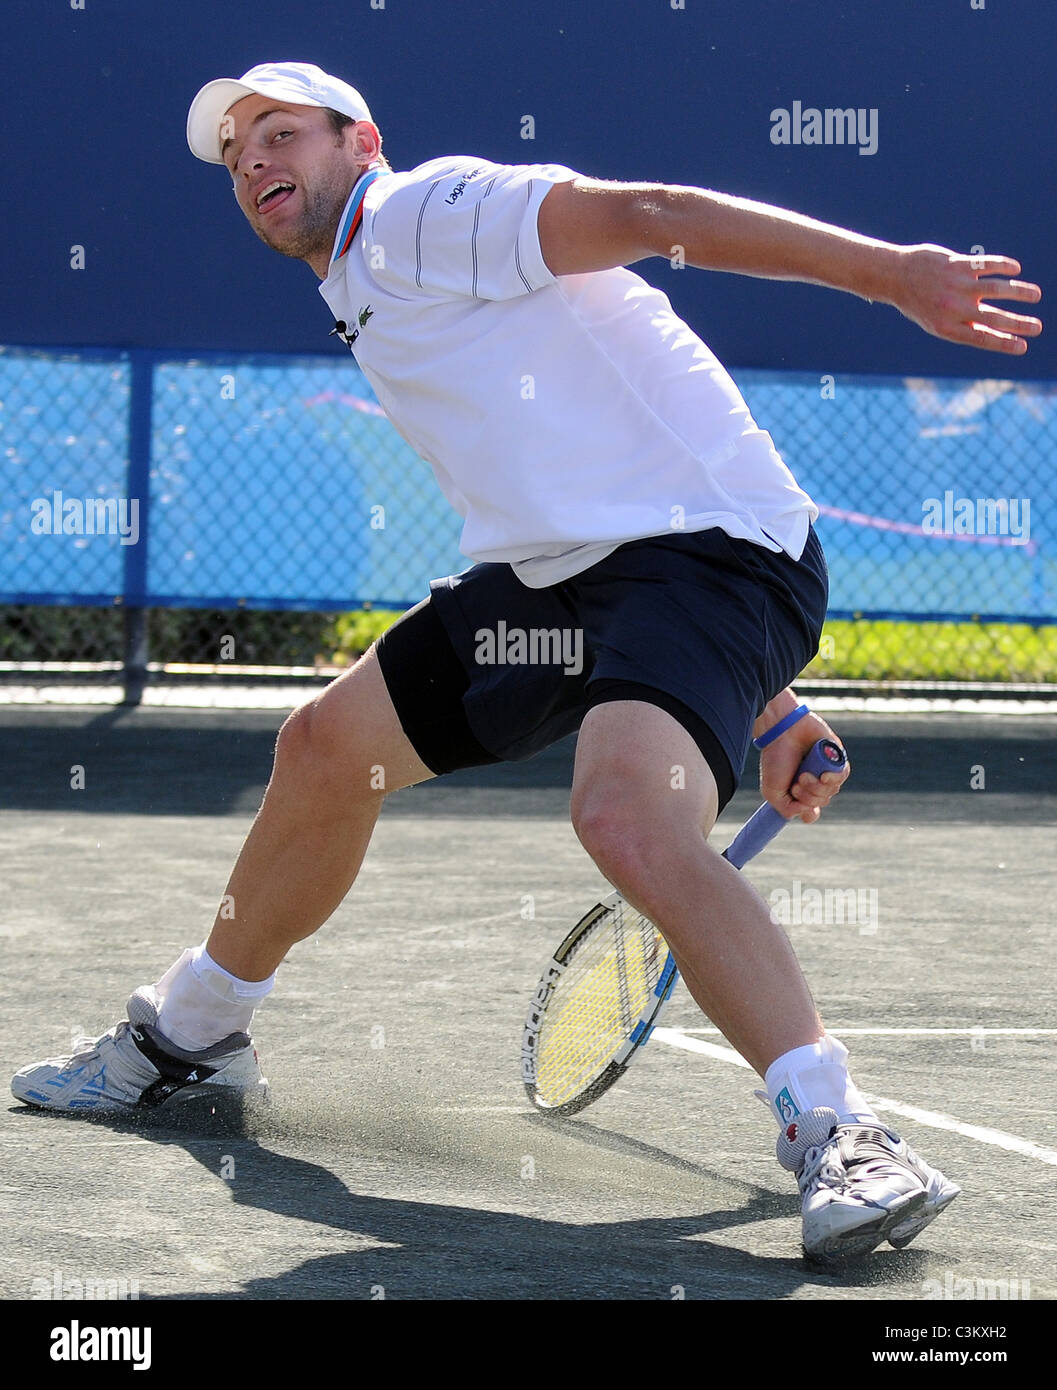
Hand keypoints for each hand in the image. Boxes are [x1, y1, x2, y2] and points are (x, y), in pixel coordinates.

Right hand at [759, 710, 849, 823]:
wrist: (781, 731)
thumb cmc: (775, 757)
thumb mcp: (772, 792)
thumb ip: (787, 809)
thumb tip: (808, 813)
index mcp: (800, 789)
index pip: (811, 812)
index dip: (808, 813)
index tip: (800, 807)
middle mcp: (814, 781)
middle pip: (821, 803)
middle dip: (808, 797)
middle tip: (796, 783)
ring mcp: (826, 769)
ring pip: (831, 791)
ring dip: (816, 787)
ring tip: (803, 774)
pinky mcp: (837, 757)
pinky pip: (842, 776)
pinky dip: (833, 778)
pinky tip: (823, 774)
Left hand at [892, 244, 1041, 355]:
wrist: (896, 277)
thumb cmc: (920, 303)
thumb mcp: (936, 323)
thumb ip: (964, 327)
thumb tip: (995, 335)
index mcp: (947, 327)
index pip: (982, 338)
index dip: (1004, 344)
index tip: (1022, 347)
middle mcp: (953, 308)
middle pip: (994, 318)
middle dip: (1019, 324)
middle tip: (1037, 328)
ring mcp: (956, 285)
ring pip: (996, 288)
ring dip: (1019, 292)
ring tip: (1035, 295)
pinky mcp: (957, 264)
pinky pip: (986, 264)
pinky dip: (1004, 266)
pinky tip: (1016, 270)